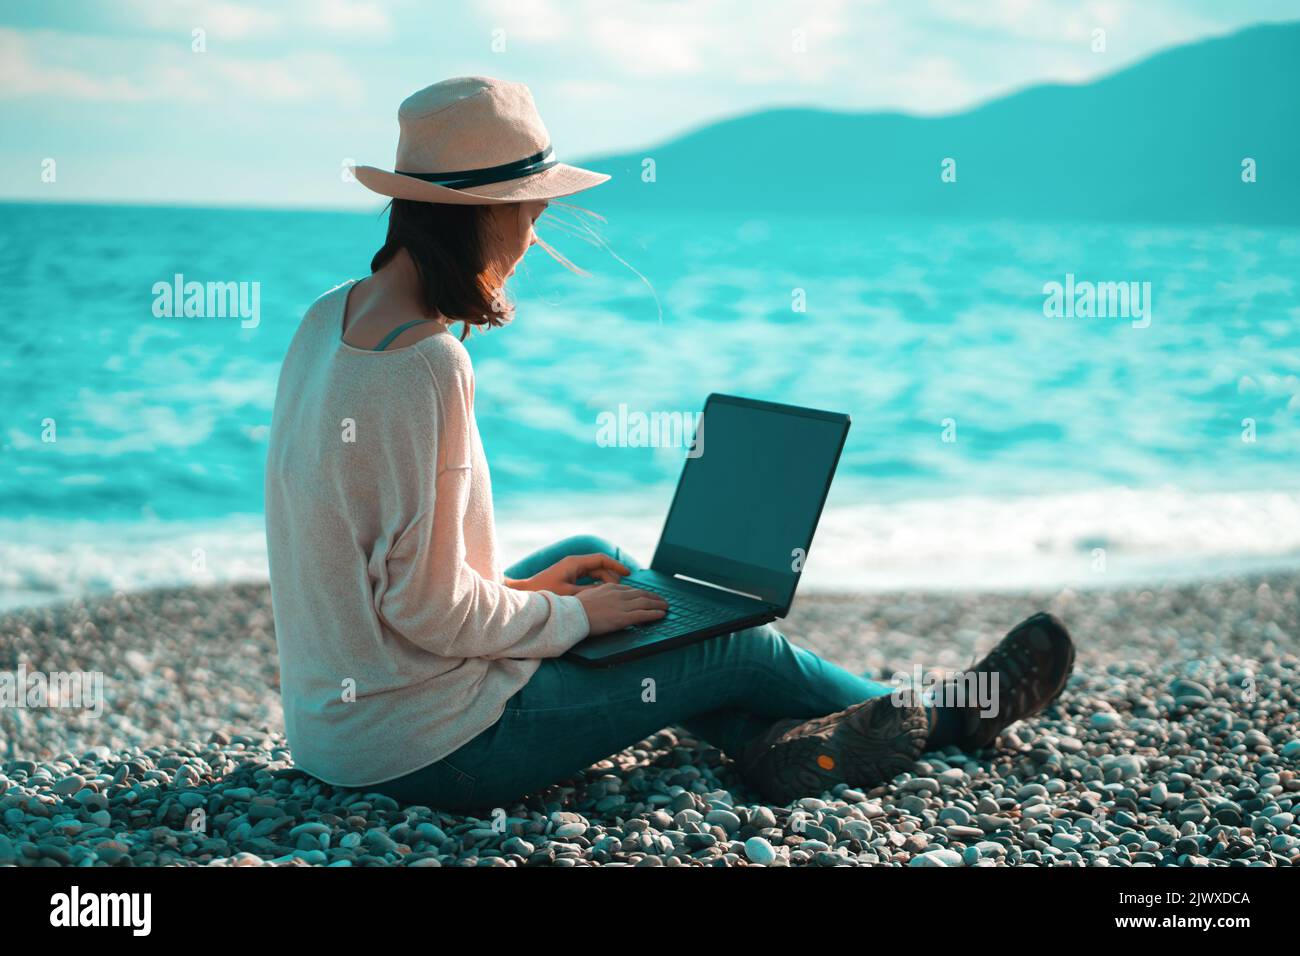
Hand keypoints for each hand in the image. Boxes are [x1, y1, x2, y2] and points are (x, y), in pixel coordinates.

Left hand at [508, 553, 629, 595]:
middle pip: (600, 567)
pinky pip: (588, 579)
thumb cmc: (545, 593)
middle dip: (612, 576)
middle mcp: (574, 564)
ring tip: (614, 594)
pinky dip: (596, 585)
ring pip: (595, 573)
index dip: (616, 565)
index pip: (601, 559)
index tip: (628, 573)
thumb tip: (606, 591)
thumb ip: (589, 591)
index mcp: (575, 563)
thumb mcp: (569, 594)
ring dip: (605, 581)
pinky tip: (602, 595)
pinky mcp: (569, 577)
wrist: (525, 593)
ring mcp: (571, 570)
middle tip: (622, 589)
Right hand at [575, 583, 668, 635]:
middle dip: (653, 597)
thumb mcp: (587, 596)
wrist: (571, 615)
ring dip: (658, 605)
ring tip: (666, 607)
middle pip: (641, 594)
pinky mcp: (622, 618)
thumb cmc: (574, 609)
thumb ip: (598, 596)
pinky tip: (661, 615)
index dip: (641, 593)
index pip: (630, 590)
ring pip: (645, 603)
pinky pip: (643, 615)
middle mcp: (618, 594)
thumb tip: (602, 601)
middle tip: (662, 600)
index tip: (647, 596)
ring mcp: (621, 606)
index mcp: (609, 588)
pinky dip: (654, 614)